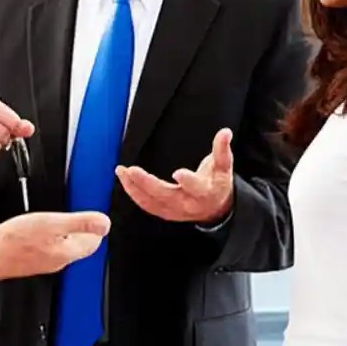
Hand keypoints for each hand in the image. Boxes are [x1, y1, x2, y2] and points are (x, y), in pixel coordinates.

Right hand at [0, 211, 109, 279]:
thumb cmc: (15, 240)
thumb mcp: (51, 223)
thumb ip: (80, 222)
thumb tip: (105, 223)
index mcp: (67, 253)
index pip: (94, 243)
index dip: (95, 227)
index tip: (92, 214)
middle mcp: (59, 261)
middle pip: (79, 245)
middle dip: (81, 229)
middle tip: (75, 213)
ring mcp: (45, 263)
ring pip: (63, 246)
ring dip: (63, 233)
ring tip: (56, 219)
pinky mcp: (32, 261)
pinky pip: (48, 249)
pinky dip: (48, 238)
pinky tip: (38, 230)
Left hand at [116, 128, 234, 223]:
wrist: (215, 209)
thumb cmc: (217, 184)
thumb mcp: (223, 167)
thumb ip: (222, 150)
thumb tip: (225, 132)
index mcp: (204, 192)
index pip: (196, 187)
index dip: (188, 181)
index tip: (178, 173)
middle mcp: (187, 204)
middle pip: (166, 196)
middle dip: (147, 184)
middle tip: (132, 170)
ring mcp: (174, 211)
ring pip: (151, 202)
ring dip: (134, 188)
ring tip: (122, 172)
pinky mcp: (164, 213)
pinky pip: (146, 205)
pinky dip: (134, 193)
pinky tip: (125, 180)